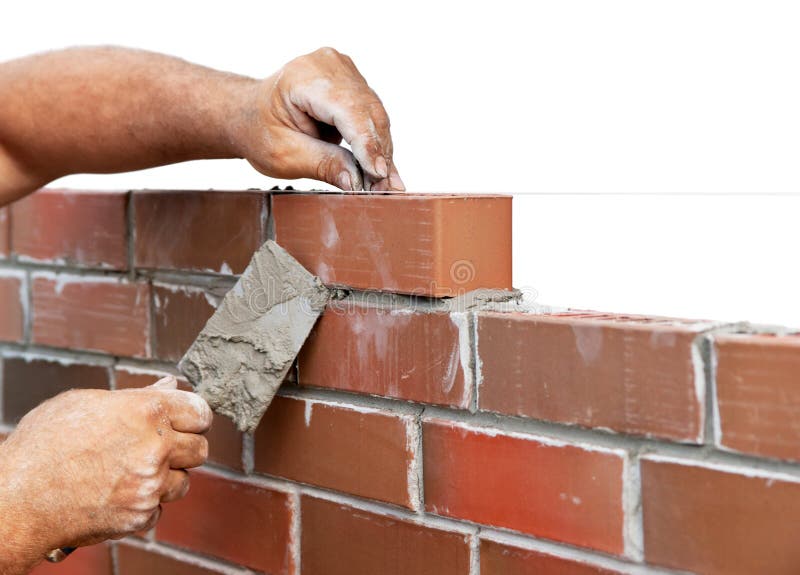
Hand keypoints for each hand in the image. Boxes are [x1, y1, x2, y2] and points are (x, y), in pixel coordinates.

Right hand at [0, 376, 210, 564]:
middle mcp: (155, 447)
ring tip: (131, 472)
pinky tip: (117, 493)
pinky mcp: (141, 516)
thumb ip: (137, 396)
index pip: (201, 412)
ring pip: (184, 482)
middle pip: (201, 449)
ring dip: (167, 478)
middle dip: (184, 448)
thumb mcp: (86, 403)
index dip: (193, 417)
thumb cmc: (44, 445)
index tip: (185, 422)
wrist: (16, 499)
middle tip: (158, 448)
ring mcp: (150, 485)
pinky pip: (160, 509)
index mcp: (146, 411)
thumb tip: (171, 386)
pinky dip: (145, 505)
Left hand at [242, 47, 404, 191]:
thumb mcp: (284, 155)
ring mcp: (343, 69)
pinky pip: (373, 115)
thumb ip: (323, 165)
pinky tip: (384, 169)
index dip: (366, 143)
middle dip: (378, 154)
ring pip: (376, 116)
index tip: (379, 174)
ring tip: (387, 185)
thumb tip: (356, 181)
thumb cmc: (260, 131)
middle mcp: (328, 65)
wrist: (251, 114)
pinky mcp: (353, 81)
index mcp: (303, 77)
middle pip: (366, 112)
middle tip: (386, 190)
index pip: (347, 109)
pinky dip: (377, 144)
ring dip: (382, 152)